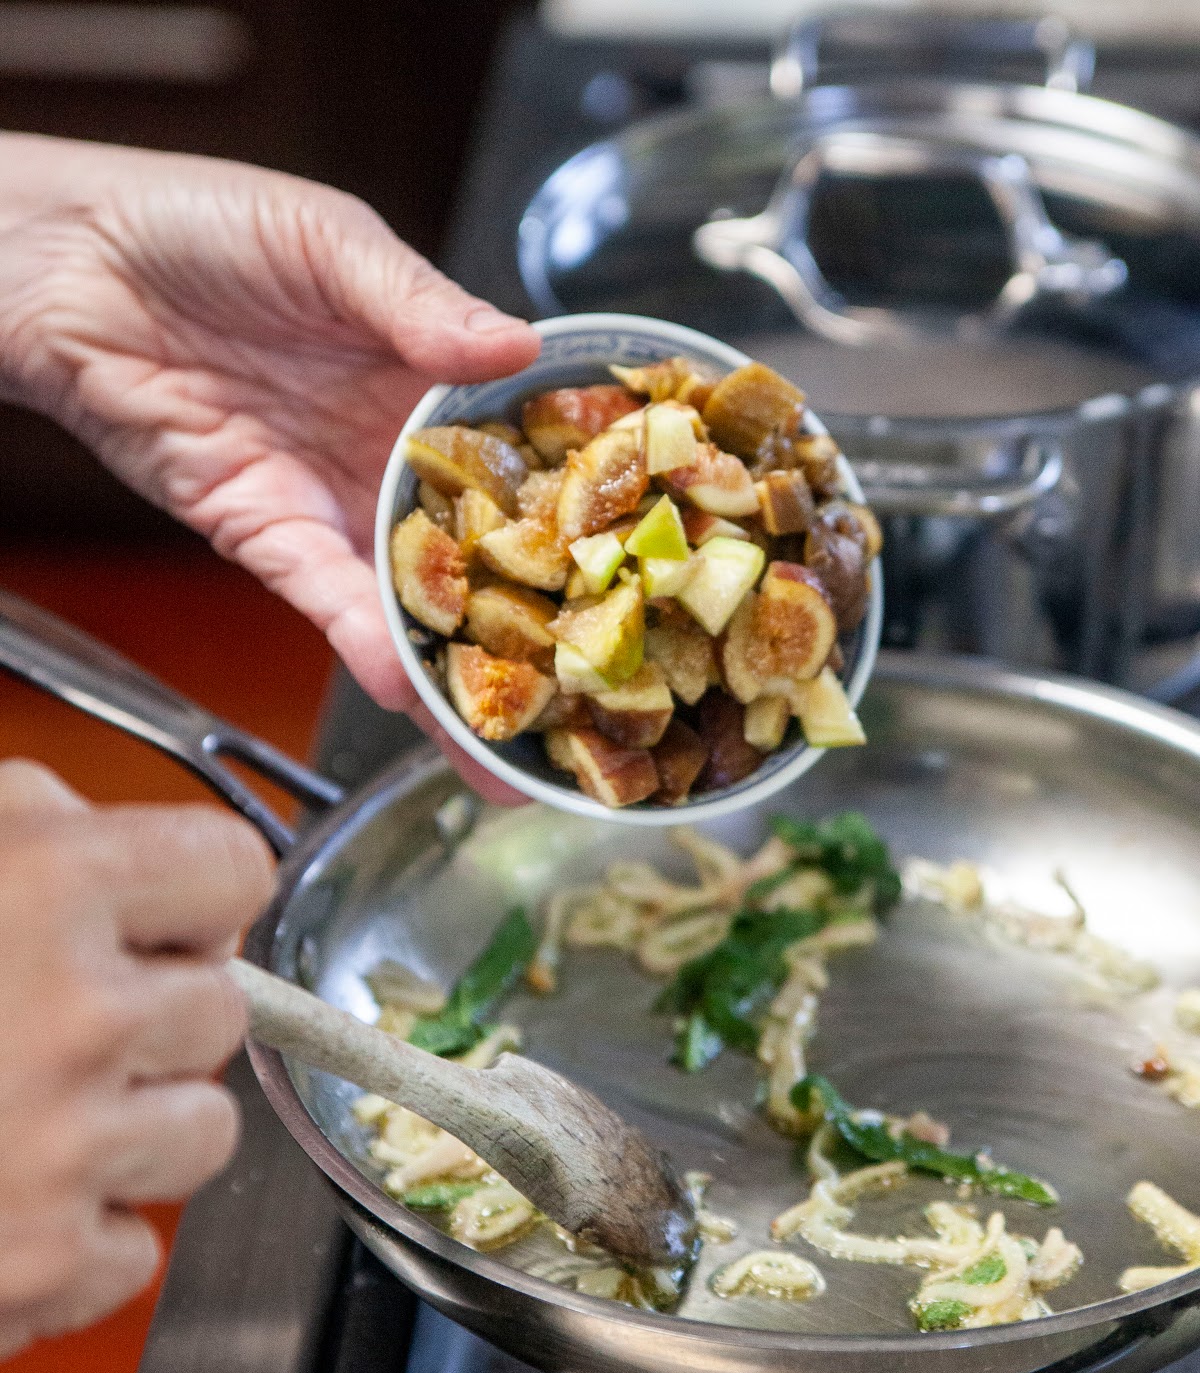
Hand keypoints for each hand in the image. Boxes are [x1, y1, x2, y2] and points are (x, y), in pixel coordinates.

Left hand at [0, 135, 539, 766]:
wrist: (71, 264)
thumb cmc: (203, 224)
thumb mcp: (332, 242)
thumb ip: (421, 305)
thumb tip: (517, 350)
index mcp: (432, 379)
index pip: (525, 451)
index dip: (582, 501)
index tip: (647, 553)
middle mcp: (396, 452)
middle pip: (484, 545)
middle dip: (538, 611)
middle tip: (600, 678)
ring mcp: (338, 501)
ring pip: (414, 595)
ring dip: (459, 662)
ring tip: (514, 730)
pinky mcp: (271, 535)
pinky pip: (330, 599)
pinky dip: (368, 642)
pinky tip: (410, 686)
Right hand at [0, 761, 273, 1357]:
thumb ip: (20, 822)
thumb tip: (100, 834)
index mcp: (47, 887)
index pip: (231, 871)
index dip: (197, 896)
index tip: (170, 919)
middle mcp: (72, 1017)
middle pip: (221, 1010)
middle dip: (153, 1016)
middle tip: (62, 1027)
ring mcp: (61, 1152)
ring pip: (202, 1132)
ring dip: (134, 1129)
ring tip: (28, 1118)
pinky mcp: (37, 1268)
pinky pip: (133, 1247)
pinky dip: (78, 1237)